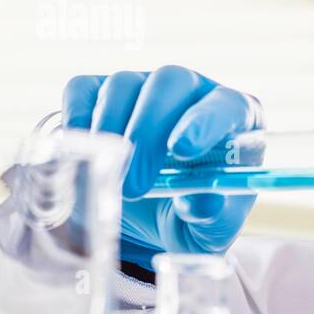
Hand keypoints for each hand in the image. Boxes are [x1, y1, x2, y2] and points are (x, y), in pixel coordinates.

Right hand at [63, 65, 262, 269]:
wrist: (150, 216)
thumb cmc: (193, 215)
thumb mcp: (210, 230)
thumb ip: (213, 217)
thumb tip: (203, 202)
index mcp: (235, 118)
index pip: (227, 104)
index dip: (205, 122)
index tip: (181, 151)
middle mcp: (192, 91)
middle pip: (170, 83)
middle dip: (147, 132)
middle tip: (135, 186)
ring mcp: (145, 85)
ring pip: (125, 84)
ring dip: (112, 130)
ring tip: (112, 179)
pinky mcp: (101, 91)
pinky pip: (84, 89)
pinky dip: (78, 118)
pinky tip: (85, 153)